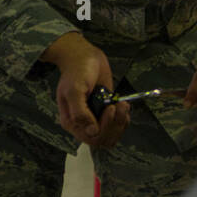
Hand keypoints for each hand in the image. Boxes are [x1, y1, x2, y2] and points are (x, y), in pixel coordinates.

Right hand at [43, 31, 129, 147]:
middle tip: (118, 106)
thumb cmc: (77, 71)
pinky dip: (124, 117)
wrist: (86, 56)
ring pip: (112, 134)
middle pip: (103, 139)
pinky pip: (118, 124)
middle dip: (115, 125)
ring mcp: (96, 117)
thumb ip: (80, 113)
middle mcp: (83, 122)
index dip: (104, 128)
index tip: (109, 109)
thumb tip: (92, 132)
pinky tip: (123, 104)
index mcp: (71, 121)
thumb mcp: (74, 90)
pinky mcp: (106, 110)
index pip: (91, 138)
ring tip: (122, 104)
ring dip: (121, 121)